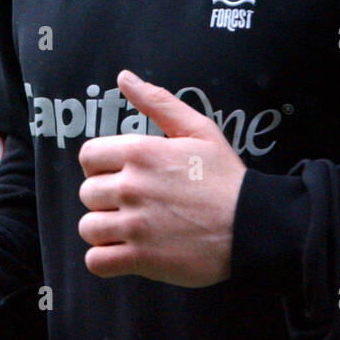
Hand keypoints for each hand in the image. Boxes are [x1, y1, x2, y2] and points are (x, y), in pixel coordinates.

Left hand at [78, 69, 245, 286]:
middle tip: (134, 204)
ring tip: (131, 230)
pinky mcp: (140, 259)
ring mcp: (135, 225)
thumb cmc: (226, 178)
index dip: (101, 166)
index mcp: (141, 152)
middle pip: (87, 193)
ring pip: (89, 228)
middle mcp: (132, 186)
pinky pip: (97, 261)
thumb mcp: (199, 129)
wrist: (252, 226)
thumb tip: (124, 77)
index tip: (122, 175)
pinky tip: (127, 253)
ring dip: (105, 230)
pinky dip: (106, 260)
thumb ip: (158, 102)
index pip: (88, 156)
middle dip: (105, 199)